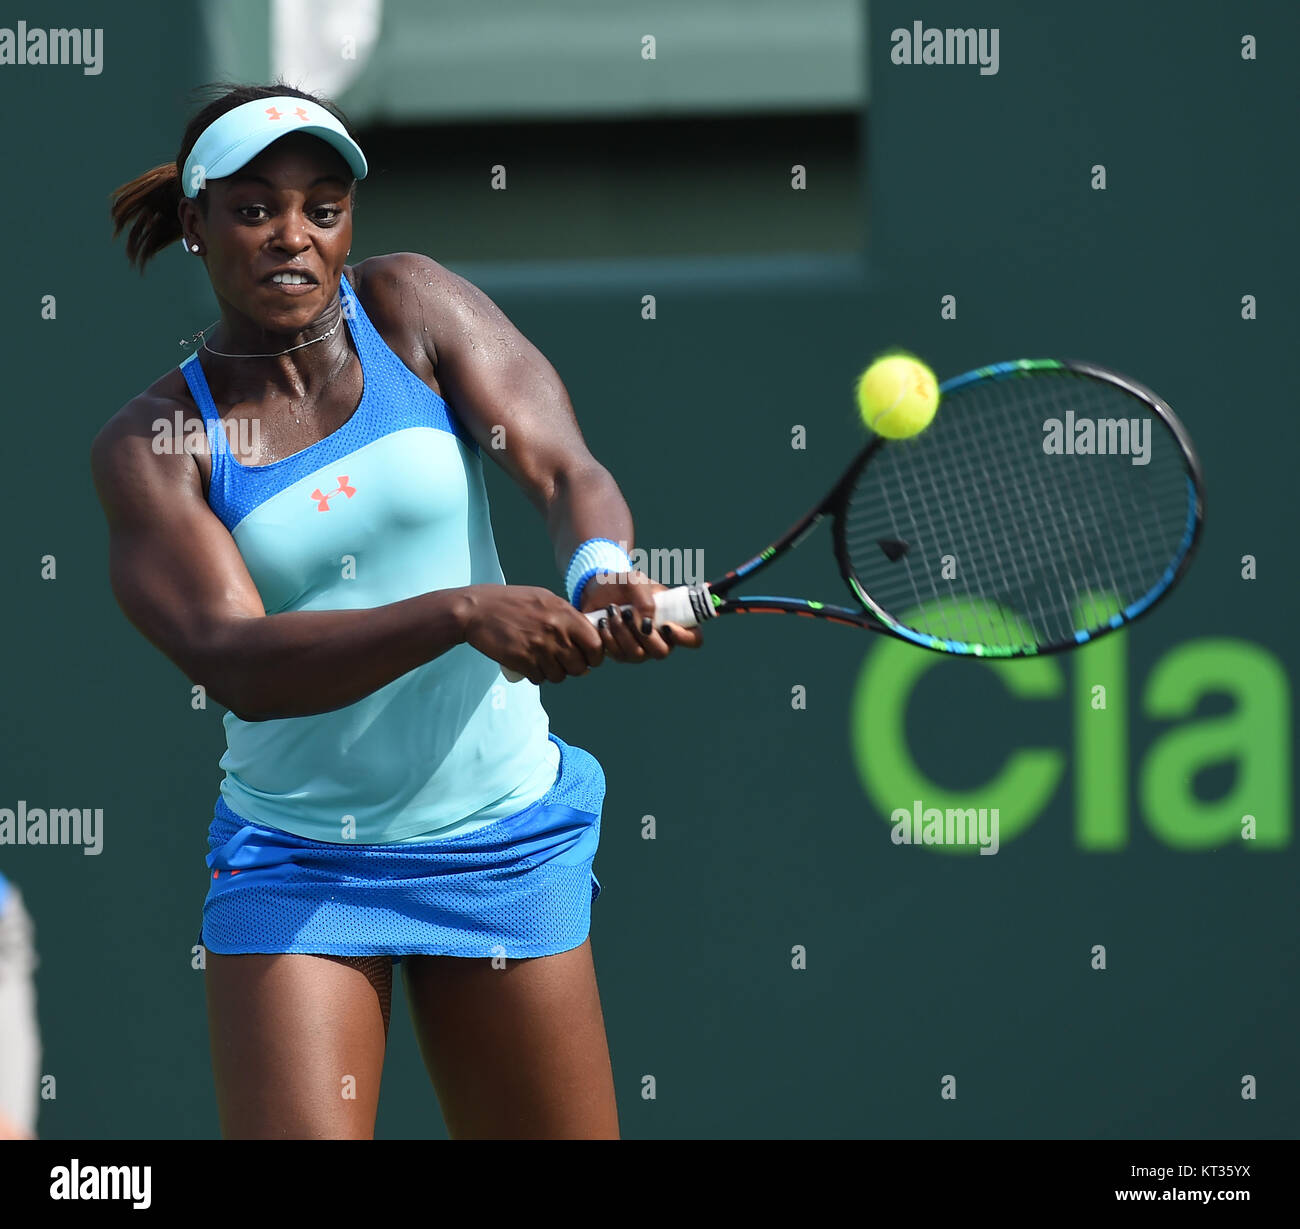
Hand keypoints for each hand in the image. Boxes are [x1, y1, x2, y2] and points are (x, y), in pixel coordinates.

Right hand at [461, 585, 604, 684]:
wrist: (477, 610)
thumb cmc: (512, 602)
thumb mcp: (545, 599)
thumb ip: (569, 617)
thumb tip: (588, 641)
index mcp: (564, 614)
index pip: (595, 645)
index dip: (595, 655)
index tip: (588, 656)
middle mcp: (555, 632)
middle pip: (579, 666)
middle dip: (574, 668)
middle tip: (563, 661)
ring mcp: (538, 647)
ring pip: (559, 676)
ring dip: (554, 673)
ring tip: (544, 661)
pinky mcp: (522, 661)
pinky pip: (539, 678)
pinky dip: (536, 675)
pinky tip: (530, 663)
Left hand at [580, 571, 703, 663]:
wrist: (598, 590)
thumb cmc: (624, 584)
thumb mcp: (636, 581)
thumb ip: (645, 600)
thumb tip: (647, 624)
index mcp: (675, 620)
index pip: (694, 638)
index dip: (685, 637)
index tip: (666, 626)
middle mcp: (661, 639)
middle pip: (662, 652)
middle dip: (644, 635)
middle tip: (628, 612)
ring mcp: (642, 649)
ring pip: (637, 654)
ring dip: (623, 631)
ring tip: (612, 610)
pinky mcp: (622, 653)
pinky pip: (619, 655)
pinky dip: (609, 637)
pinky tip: (604, 621)